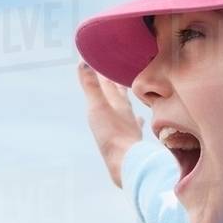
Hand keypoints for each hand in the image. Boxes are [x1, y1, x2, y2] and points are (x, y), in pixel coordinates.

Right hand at [77, 60, 144, 187]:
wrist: (127, 161)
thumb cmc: (111, 134)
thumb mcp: (97, 107)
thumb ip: (91, 86)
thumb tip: (84, 62)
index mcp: (118, 102)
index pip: (110, 83)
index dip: (103, 72)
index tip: (99, 61)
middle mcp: (126, 112)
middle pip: (120, 93)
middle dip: (114, 83)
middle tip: (112, 73)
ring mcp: (130, 126)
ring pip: (127, 108)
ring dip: (124, 99)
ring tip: (124, 92)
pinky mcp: (131, 139)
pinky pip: (134, 125)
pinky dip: (134, 120)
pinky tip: (138, 120)